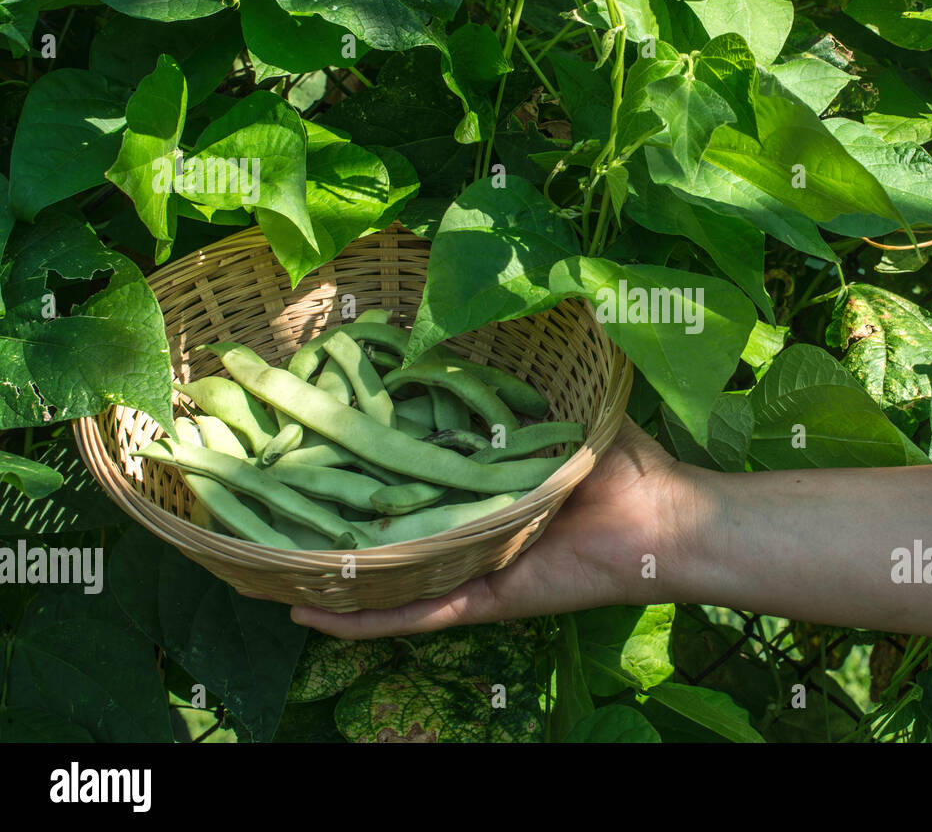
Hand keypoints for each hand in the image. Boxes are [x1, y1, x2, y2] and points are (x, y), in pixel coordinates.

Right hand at [290, 415, 693, 638]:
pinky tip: (307, 611)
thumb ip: (523, 378)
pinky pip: (415, 613)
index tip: (308, 437)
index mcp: (480, 483)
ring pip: (385, 577)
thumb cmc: (622, 461)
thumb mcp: (563, 409)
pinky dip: (363, 617)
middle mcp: (466, 527)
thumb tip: (491, 315)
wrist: (666, 518)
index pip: (408, 471)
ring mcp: (470, 566)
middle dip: (328, 520)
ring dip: (328, 575)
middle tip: (263, 501)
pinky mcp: (483, 598)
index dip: (360, 459)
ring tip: (262, 566)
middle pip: (386, 527)